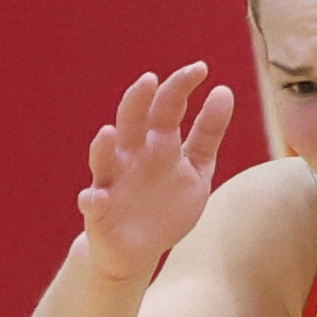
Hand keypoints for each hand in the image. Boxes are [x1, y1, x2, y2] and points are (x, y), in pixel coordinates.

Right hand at [78, 63, 233, 281]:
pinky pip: (91, 202)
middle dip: (138, 101)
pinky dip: (91, 199)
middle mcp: (131, 155)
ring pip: (103, 157)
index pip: (167, 108)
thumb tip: (224, 90)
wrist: (137, 248)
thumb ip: (208, 133)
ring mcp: (111, 180)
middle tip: (150, 80)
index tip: (200, 68)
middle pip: (131, 122)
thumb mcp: (196, 169)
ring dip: (103, 145)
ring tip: (110, 132)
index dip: (180, 87)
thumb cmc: (166, 204)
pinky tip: (95, 198)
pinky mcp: (98, 210)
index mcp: (156, 143)